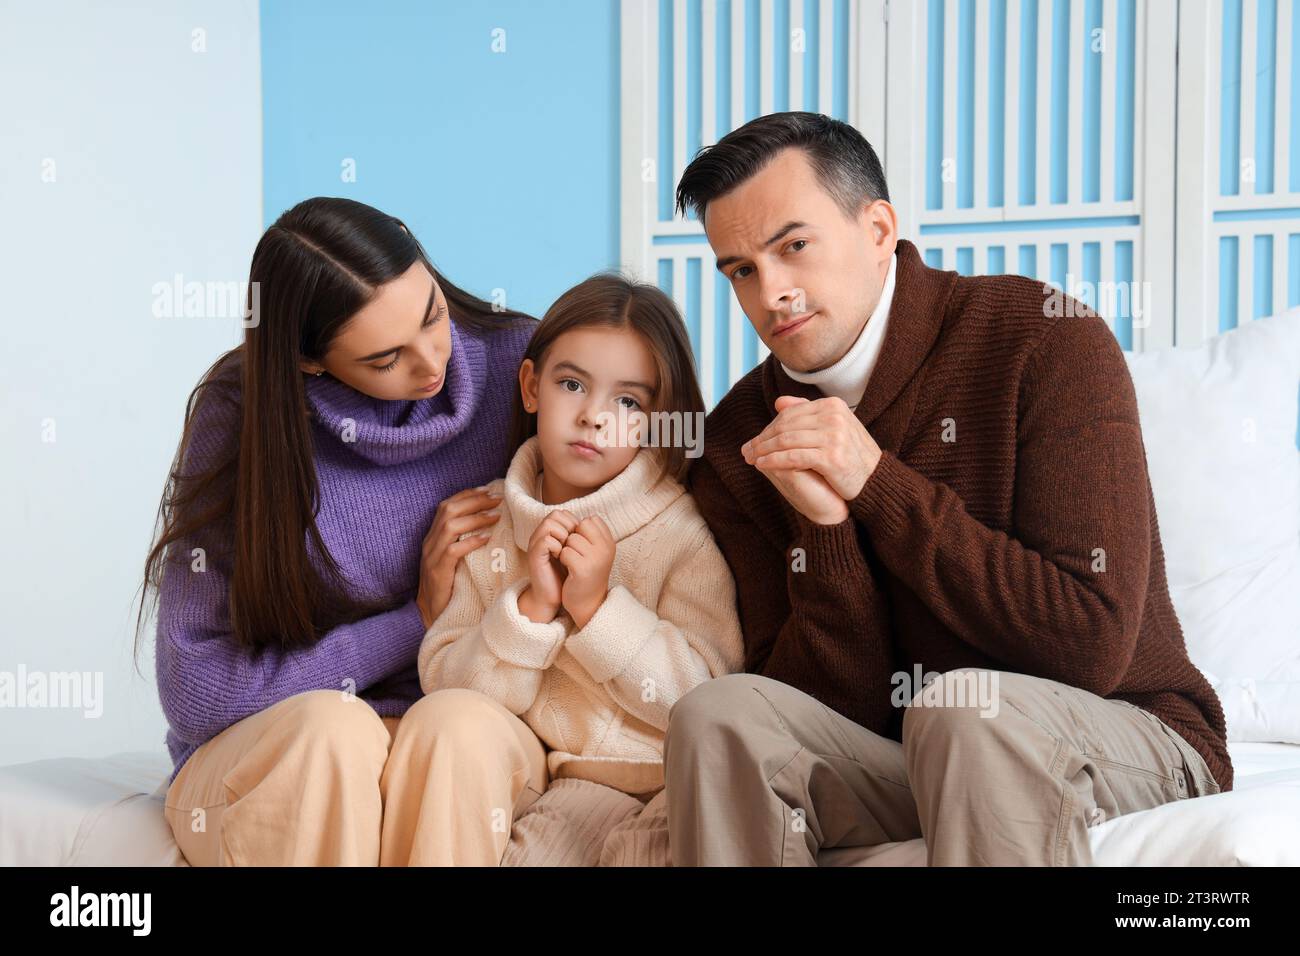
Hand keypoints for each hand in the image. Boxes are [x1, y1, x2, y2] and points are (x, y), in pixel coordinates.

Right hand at [417, 486, 502, 628]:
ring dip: (475, 518)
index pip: (446, 506)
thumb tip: (486, 525)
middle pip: (448, 510)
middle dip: (474, 501)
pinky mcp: (438, 572)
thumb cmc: (447, 586)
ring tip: (496, 516)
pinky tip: (486, 538)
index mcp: (432, 537)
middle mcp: (429, 543)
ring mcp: (431, 557)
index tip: (487, 490)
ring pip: (450, 527)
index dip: (466, 495)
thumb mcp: (452, 559)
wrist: (430, 614)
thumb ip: (461, 541)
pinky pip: (453, 551)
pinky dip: (470, 542)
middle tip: (497, 499)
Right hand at [520, 509, 579, 622]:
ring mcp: (535, 545)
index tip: (580, 538)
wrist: (552, 596)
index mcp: (549, 533)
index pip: (561, 513)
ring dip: (562, 535)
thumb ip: (576, 537)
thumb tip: (589, 522)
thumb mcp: (573, 553)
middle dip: (568, 526)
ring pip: (548, 524)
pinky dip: (557, 547)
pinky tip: (561, 557)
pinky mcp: (534, 556)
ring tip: (567, 549)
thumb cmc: (564, 575)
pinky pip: (545, 541)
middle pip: (554, 515)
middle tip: (573, 542)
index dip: (573, 522)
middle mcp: (540, 536)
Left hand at [557, 515, 615, 629]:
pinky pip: (565, 552)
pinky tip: (569, 570)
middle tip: (575, 554)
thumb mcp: (596, 552)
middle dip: (573, 538)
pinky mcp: (582, 569)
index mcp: (610, 543)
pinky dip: (563, 559)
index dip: (580, 531)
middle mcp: (606, 549)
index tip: (582, 547)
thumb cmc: (588, 573)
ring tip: (573, 563)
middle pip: (580, 526)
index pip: (591, 520)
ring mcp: (595, 559)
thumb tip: (585, 517)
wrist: (588, 603)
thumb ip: (593, 534)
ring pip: (571, 539)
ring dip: (567, 549)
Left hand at [741, 395, 881, 500]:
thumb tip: (778, 402)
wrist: (875, 481)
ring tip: (750, 459)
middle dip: (762, 439)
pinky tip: (761, 465)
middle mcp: (834, 416)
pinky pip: (793, 457)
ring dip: (763, 450)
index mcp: (832, 405)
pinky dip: (774, 461)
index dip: (769, 428)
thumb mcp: (832, 428)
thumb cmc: (851, 456)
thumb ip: (806, 413)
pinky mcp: (832, 456)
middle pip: (786, 425)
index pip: (790, 414)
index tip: (754, 440)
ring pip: (786, 440)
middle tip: (745, 450)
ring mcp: (834, 435)